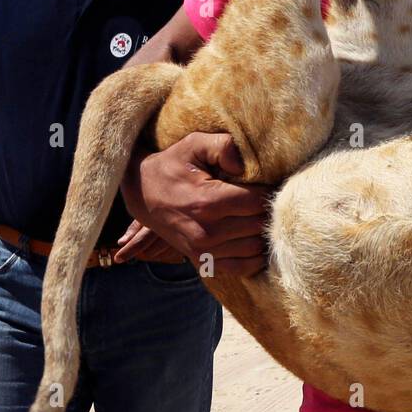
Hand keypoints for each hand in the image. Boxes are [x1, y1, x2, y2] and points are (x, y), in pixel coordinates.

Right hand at [119, 132, 273, 275]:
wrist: (142, 192)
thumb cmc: (173, 165)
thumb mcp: (194, 144)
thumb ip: (223, 147)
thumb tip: (244, 166)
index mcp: (208, 202)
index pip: (257, 202)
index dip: (269, 191)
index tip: (268, 183)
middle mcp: (206, 231)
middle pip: (258, 225)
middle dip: (267, 211)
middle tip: (268, 199)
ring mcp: (203, 250)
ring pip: (255, 247)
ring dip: (262, 232)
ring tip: (260, 216)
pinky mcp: (202, 261)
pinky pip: (242, 267)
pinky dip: (253, 256)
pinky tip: (253, 238)